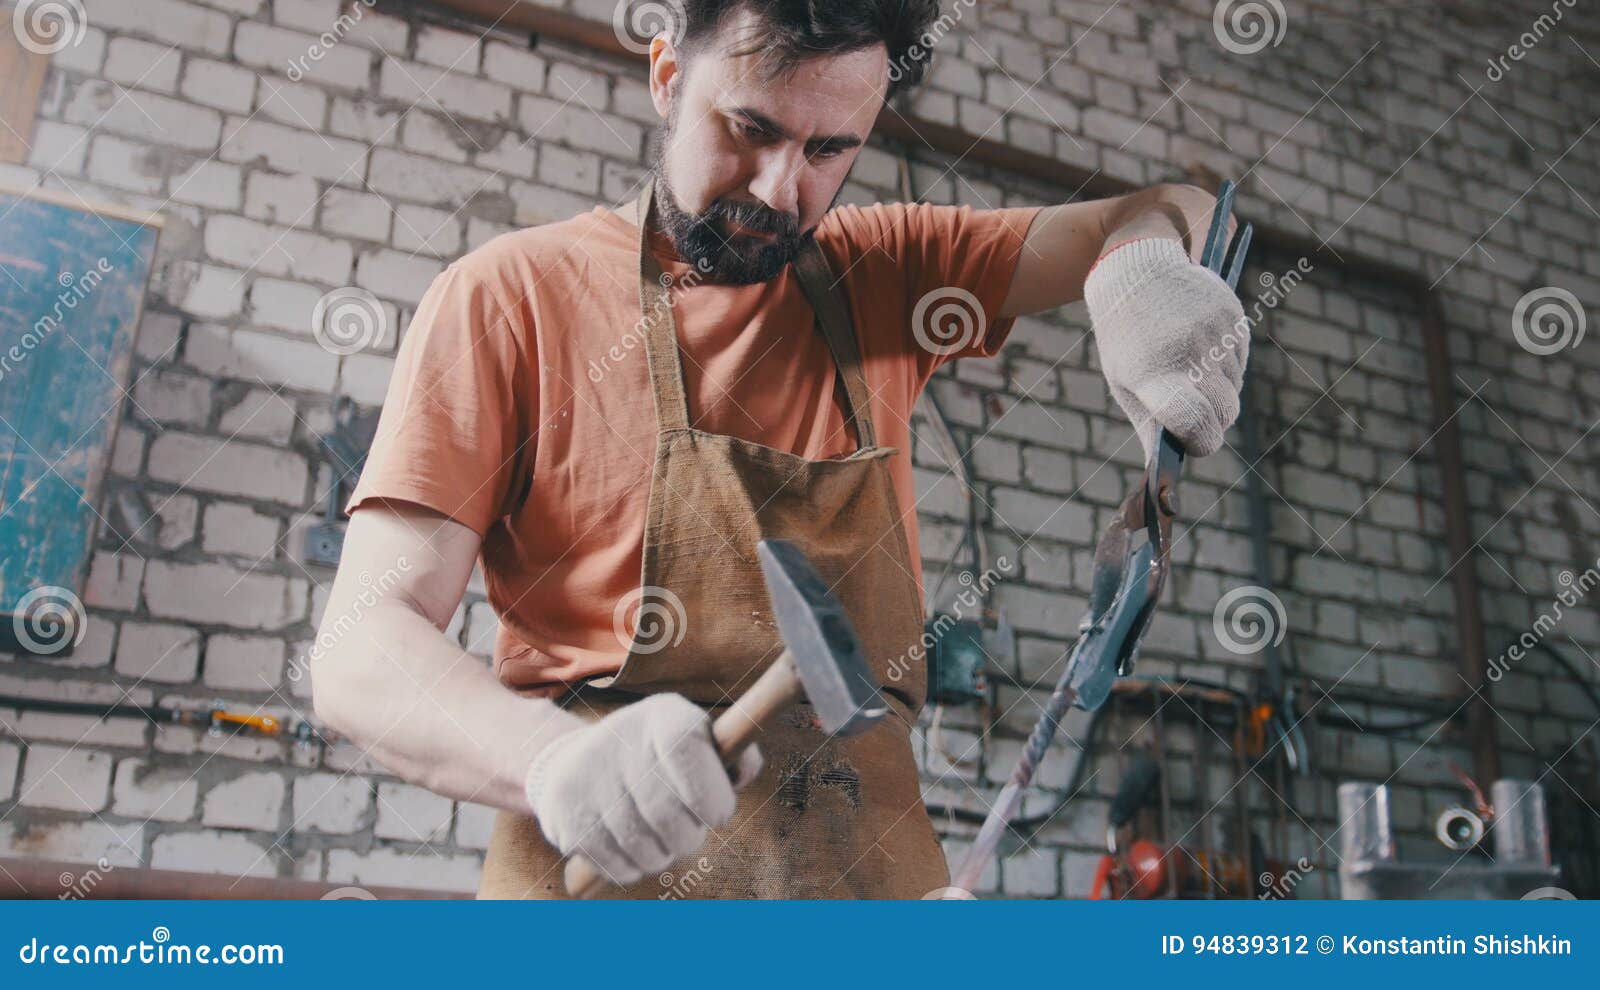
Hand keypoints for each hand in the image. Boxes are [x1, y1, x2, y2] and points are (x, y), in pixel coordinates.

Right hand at [524, 693, 762, 885]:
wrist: (574, 764)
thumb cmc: (659, 759)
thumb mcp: (698, 740)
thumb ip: (733, 755)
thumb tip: (740, 773)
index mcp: (662, 715)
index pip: (688, 751)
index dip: (711, 795)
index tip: (717, 814)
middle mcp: (620, 739)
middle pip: (669, 816)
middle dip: (689, 836)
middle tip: (687, 829)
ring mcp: (587, 778)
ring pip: (646, 850)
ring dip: (663, 855)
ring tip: (659, 836)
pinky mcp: (566, 817)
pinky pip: (619, 867)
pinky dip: (634, 867)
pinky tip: (631, 845)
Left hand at [1083, 237, 1247, 459]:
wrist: (1136, 272)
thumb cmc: (1126, 339)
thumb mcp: (1124, 381)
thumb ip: (1150, 424)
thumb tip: (1167, 467)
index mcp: (1153, 373)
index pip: (1193, 422)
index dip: (1201, 442)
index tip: (1195, 445)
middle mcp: (1189, 352)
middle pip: (1225, 412)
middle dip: (1214, 423)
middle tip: (1192, 414)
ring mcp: (1214, 333)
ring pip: (1234, 388)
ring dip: (1218, 391)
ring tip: (1188, 368)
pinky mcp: (1232, 316)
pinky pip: (1240, 361)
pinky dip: (1225, 366)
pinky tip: (1200, 347)